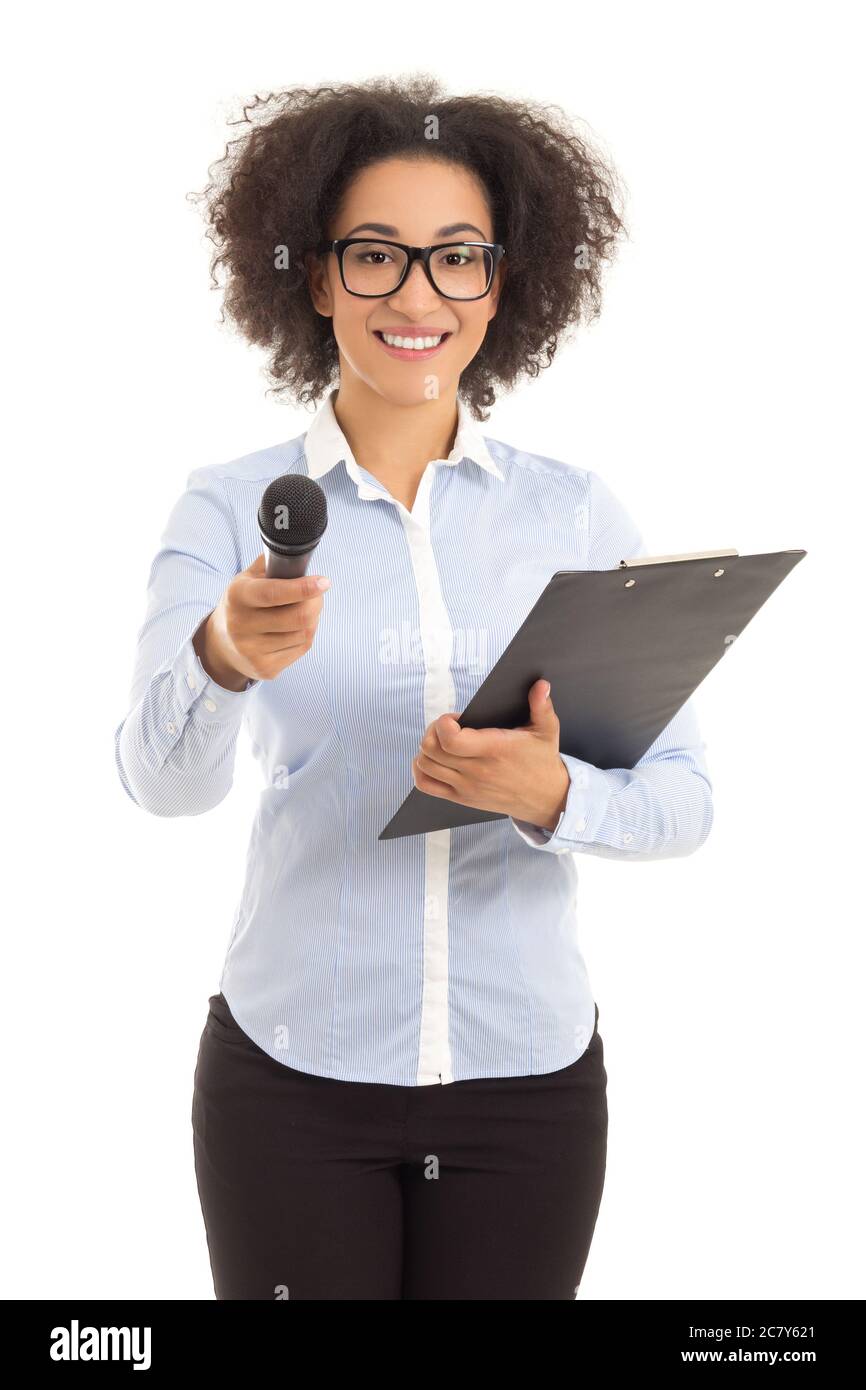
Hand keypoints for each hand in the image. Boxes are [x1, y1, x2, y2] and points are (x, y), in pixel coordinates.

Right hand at [193, 553, 330, 690]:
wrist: (222, 644)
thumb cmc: (244, 603)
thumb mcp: (249, 578)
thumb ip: (273, 564)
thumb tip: (303, 557)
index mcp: (237, 596)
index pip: (273, 593)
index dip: (303, 588)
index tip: (324, 582)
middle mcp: (241, 625)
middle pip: (298, 617)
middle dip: (316, 602)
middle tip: (317, 593)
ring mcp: (252, 651)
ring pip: (305, 633)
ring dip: (313, 619)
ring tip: (304, 610)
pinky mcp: (265, 668)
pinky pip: (302, 648)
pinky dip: (307, 634)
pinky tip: (296, 628)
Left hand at [412, 678, 570, 829]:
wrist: (546, 798)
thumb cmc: (542, 761)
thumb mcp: (547, 731)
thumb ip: (541, 706)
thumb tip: (541, 685)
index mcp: (494, 750)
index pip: (451, 739)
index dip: (444, 723)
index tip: (456, 717)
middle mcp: (477, 770)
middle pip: (431, 748)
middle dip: (433, 730)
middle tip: (448, 726)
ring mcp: (467, 786)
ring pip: (425, 765)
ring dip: (427, 749)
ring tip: (442, 741)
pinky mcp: (462, 798)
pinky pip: (426, 785)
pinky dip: (421, 770)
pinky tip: (433, 760)